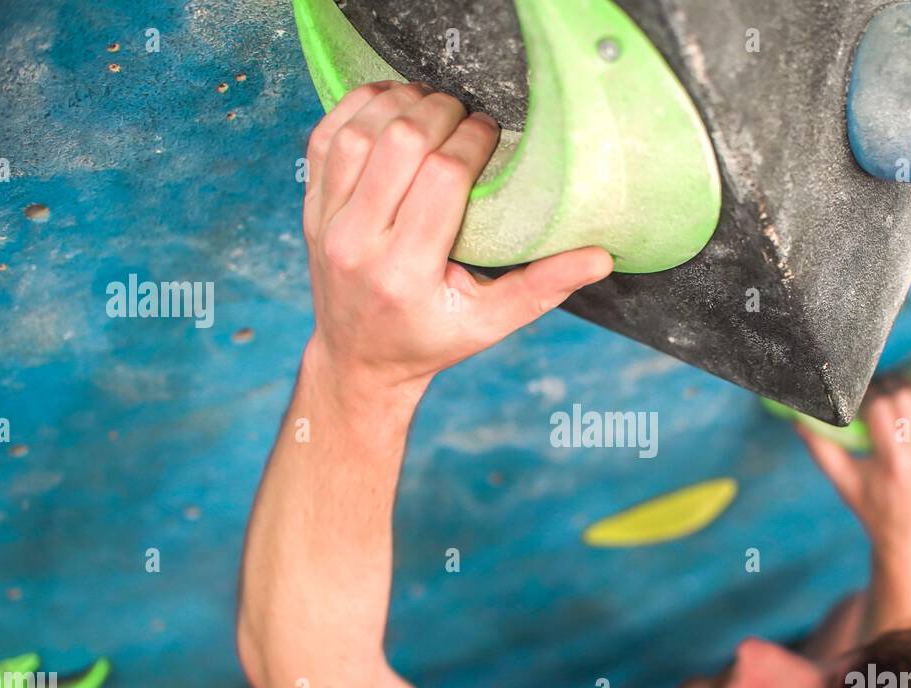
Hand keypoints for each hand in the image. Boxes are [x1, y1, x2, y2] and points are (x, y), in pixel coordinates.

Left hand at [302, 81, 613, 393]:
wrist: (360, 359)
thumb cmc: (430, 338)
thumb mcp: (491, 322)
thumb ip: (543, 287)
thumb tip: (601, 257)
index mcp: (406, 272)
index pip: (442, 177)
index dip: (473, 141)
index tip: (492, 134)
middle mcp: (357, 244)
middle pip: (399, 144)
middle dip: (440, 114)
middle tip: (465, 117)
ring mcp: (326, 223)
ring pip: (360, 133)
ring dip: (399, 105)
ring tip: (432, 107)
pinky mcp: (309, 207)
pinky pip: (326, 137)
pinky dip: (357, 109)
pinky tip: (389, 106)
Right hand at [797, 381, 910, 554]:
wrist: (908, 532)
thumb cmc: (871, 505)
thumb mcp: (842, 480)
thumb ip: (821, 449)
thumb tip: (799, 419)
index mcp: (894, 463)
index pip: (881, 408)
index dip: (868, 398)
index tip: (861, 401)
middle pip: (907, 399)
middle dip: (890, 392)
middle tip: (879, 396)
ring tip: (902, 402)